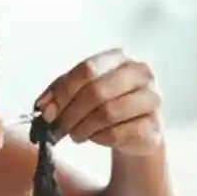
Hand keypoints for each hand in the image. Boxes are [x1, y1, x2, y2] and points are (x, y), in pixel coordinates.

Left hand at [35, 48, 162, 155]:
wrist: (136, 130)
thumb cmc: (105, 105)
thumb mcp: (79, 93)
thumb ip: (59, 94)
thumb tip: (42, 107)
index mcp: (118, 57)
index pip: (87, 69)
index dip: (63, 92)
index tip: (46, 111)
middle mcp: (140, 73)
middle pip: (97, 91)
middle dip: (71, 113)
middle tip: (57, 129)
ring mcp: (151, 98)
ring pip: (108, 112)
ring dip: (84, 128)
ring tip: (75, 135)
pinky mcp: (154, 125)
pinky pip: (119, 132)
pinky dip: (100, 138)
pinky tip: (95, 138)